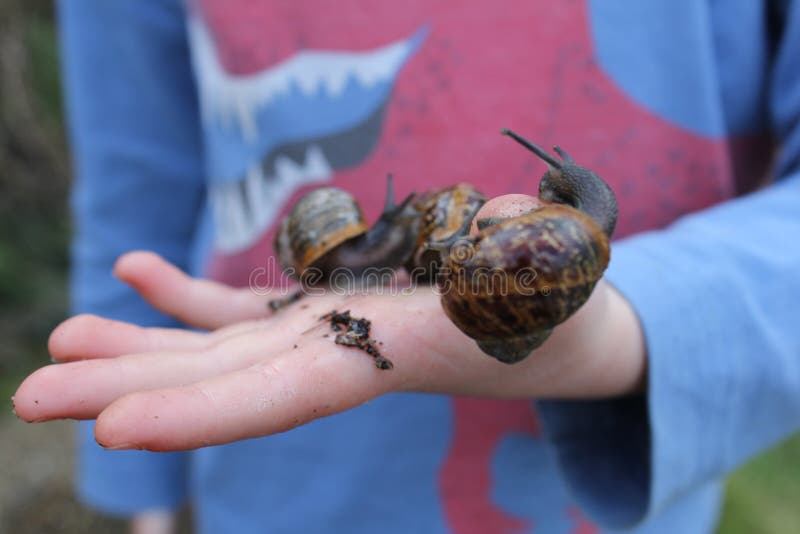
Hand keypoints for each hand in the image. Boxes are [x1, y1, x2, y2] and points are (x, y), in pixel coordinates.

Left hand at [13, 202, 645, 451]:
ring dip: (138, 347)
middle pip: (227, 381)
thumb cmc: (564, 302)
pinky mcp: (321, 311)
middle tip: (30, 396)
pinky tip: (135, 271)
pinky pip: (245, 312)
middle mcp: (344, 356)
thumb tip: (507, 230)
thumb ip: (533, 254)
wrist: (551, 320)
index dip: (207, 413)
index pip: (290, 395)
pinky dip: (186, 299)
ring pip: (222, 349)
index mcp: (392, 357)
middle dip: (131, 388)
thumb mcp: (561, 277)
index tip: (114, 428)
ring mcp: (325, 333)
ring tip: (58, 342)